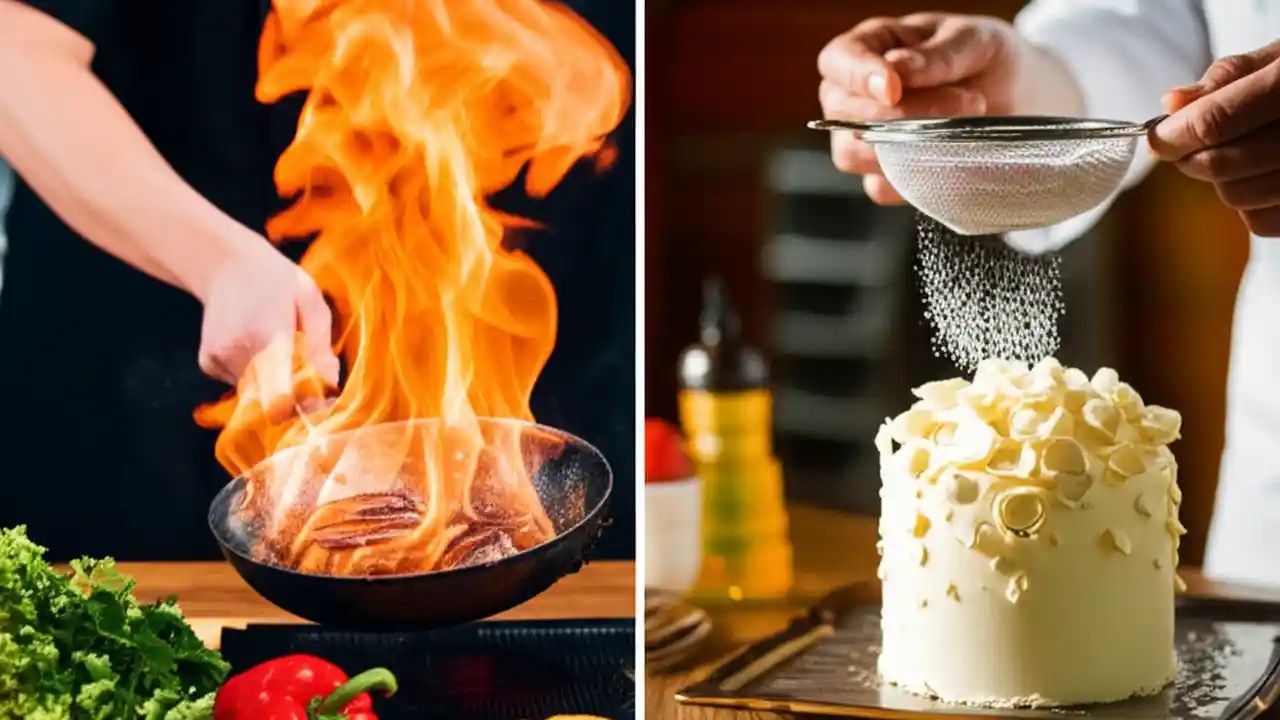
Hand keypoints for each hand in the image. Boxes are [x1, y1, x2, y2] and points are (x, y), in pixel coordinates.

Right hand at [197, 238, 339, 412]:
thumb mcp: (311, 301)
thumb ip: (321, 346)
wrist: (224, 263)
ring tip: (278, 350)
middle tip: (307, 377)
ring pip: (254, 395)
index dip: (302, 408)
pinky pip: (239, 383)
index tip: (319, 401)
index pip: (279, 398)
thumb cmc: (277, 280)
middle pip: (268, 403)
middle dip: (292, 400)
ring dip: (273, 384)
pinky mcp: (207, 363)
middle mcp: (238, 352)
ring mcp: (218, 359)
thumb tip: (330, 383)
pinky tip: (256, 346)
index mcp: (269, 337)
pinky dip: (254, 375)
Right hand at [817, 13, 1025, 203]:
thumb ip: (938, 54)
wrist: (1019, 99)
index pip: (838, 60)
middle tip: (968, 102)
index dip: (858, 76)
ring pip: (853, 155)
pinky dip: (915, 179)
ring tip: (962, 130)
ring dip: (907, 149)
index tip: (893, 87)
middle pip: (846, 115)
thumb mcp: (975, 40)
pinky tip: (949, 159)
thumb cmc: (988, 58)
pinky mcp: (884, 176)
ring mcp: (865, 139)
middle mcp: (855, 94)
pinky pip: (882, 188)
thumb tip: (897, 69)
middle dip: (904, 115)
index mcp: (870, 47)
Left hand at [1150, 41, 1279, 235]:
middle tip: (1190, 145)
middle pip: (1222, 165)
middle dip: (1192, 158)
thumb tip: (1172, 103)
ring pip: (1238, 197)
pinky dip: (1250, 205)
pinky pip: (1263, 222)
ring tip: (1238, 153)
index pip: (1215, 122)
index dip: (1174, 134)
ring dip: (1222, 181)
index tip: (1157, 137)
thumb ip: (1229, 77)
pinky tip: (1262, 176)